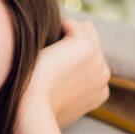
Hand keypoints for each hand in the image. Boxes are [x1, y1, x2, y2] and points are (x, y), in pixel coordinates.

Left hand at [18, 15, 110, 131]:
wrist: (30, 109)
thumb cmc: (36, 109)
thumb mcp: (57, 105)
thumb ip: (65, 94)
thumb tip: (56, 87)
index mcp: (100, 92)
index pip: (91, 62)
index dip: (69, 59)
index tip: (50, 71)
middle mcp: (104, 76)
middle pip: (90, 43)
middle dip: (68, 45)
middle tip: (45, 61)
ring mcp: (98, 60)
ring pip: (84, 29)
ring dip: (65, 34)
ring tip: (46, 51)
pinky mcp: (87, 46)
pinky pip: (72, 24)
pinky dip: (56, 28)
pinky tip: (45, 45)